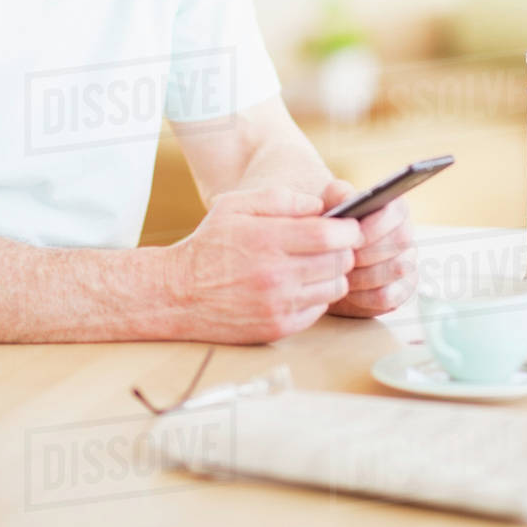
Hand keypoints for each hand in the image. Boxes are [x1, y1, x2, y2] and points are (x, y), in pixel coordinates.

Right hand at [166, 186, 363, 343]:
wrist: (177, 294)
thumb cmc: (209, 245)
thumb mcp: (235, 206)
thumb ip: (280, 198)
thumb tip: (319, 205)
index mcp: (267, 240)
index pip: (329, 235)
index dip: (348, 229)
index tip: (349, 226)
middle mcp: (276, 275)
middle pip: (339, 262)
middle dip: (345, 249)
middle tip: (335, 244)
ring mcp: (278, 305)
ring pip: (335, 287)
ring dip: (334, 273)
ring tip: (317, 264)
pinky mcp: (278, 327)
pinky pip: (319, 310)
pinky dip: (317, 296)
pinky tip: (300, 285)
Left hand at [321, 178, 417, 318]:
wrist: (322, 263)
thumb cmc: (328, 230)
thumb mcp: (327, 206)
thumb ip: (338, 196)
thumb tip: (349, 200)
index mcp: (391, 209)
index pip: (398, 211)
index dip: (377, 226)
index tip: (353, 237)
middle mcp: (405, 234)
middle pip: (400, 242)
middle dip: (367, 253)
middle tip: (341, 259)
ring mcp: (407, 263)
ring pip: (396, 269)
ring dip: (363, 275)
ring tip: (341, 275)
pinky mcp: (401, 290)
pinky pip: (389, 295)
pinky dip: (365, 296)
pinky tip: (350, 292)